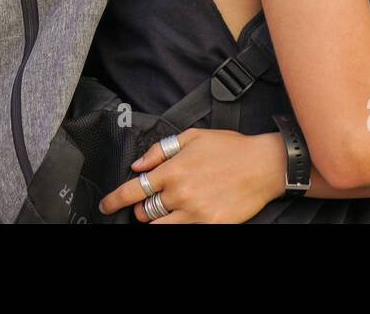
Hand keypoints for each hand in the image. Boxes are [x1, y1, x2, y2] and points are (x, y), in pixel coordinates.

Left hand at [97, 129, 284, 222]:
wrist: (264, 165)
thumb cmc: (230, 148)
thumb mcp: (192, 137)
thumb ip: (160, 151)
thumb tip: (137, 165)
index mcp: (173, 170)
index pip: (132, 190)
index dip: (113, 200)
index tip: (105, 206)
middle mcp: (180, 194)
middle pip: (143, 212)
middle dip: (140, 208)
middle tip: (150, 201)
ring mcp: (195, 213)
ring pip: (159, 226)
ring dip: (156, 220)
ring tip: (166, 210)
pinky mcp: (210, 225)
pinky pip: (181, 232)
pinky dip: (177, 225)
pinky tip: (182, 217)